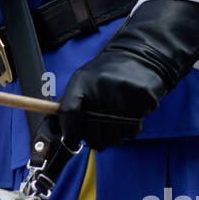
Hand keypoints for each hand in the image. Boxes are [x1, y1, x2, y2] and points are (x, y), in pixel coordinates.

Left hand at [58, 0, 198, 149]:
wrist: (141, 56)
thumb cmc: (109, 75)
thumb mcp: (85, 82)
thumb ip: (70, 104)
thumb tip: (57, 130)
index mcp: (81, 81)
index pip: (69, 112)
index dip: (69, 132)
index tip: (73, 143)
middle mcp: (99, 86)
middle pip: (92, 131)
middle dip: (96, 140)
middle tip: (100, 137)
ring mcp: (121, 92)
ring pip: (114, 135)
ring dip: (115, 137)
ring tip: (117, 123)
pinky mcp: (140, 97)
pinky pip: (133, 130)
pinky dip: (132, 130)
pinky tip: (131, 116)